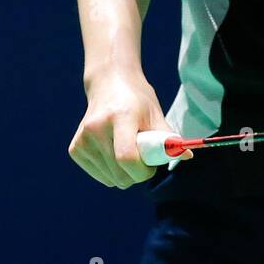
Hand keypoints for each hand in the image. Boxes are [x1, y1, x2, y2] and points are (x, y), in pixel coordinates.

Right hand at [68, 69, 192, 187]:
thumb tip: (188, 155)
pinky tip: (113, 151)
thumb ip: (169, 138)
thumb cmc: (138, 100)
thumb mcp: (155, 114)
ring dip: (125, 174)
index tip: (151, 165)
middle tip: (144, 157)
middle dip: (137, 174)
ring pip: (110, 180)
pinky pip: (101, 177)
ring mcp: (82, 140)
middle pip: (120, 174)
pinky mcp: (74, 150)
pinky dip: (112, 172)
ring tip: (128, 149)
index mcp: (120, 117)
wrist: (108, 83)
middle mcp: (96, 128)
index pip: (127, 157)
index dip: (143, 170)